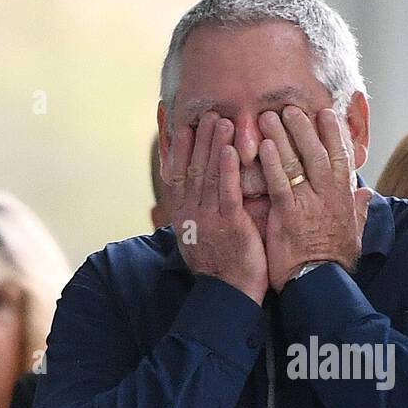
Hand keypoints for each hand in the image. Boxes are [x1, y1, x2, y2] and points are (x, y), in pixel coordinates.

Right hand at [166, 111, 268, 302]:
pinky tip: (231, 149)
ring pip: (209, 174)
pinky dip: (228, 169)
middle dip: (199, 138)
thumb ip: (197, 213)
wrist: (228, 294)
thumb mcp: (200, 237)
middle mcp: (190, 213)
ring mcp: (208, 218)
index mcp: (182, 215)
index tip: (182, 124)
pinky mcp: (229, 224)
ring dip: (214, 145)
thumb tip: (192, 195)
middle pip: (192, 167)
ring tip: (221, 120)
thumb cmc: (220, 267)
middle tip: (206, 112)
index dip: (179, 148)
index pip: (177, 173)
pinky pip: (227, 191)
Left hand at [258, 106, 373, 292]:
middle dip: (304, 126)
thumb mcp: (354, 233)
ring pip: (298, 162)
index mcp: (344, 196)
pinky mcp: (289, 215)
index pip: (342, 156)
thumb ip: (358, 209)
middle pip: (318, 151)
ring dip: (283, 136)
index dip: (333, 133)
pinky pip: (280, 182)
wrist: (320, 284)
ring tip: (269, 117)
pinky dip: (273, 163)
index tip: (324, 113)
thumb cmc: (334, 260)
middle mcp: (329, 195)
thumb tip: (366, 192)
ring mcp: (309, 203)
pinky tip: (263, 146)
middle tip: (290, 107)